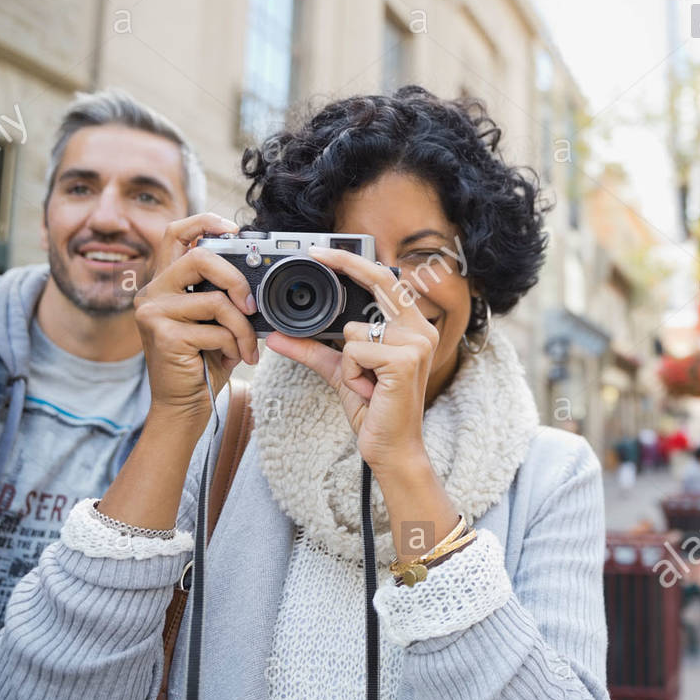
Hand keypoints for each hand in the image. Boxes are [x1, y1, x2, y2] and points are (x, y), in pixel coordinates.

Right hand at [133, 213, 260, 423]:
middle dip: (236, 279)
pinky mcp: (161, 335)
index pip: (175, 233)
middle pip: (199, 256)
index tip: (235, 230)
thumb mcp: (216, 320)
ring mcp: (153, 312)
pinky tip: (234, 359)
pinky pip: (216, 329)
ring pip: (215, 299)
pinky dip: (235, 345)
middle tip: (251, 306)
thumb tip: (257, 274)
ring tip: (247, 346)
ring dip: (242, 326)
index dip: (205, 221)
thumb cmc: (204, 361)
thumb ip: (224, 294)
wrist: (184, 405)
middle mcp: (152, 292)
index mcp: (165, 282)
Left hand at [265, 247, 439, 476]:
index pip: (384, 282)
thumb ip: (313, 349)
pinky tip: (370, 391)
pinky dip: (352, 375)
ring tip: (366, 384)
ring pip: (353, 331)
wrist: (391, 448)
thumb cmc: (374, 409)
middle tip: (314, 252)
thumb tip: (279, 336)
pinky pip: (354, 352)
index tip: (323, 251)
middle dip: (345, 264)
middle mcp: (420, 330)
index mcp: (411, 327)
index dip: (354, 262)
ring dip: (349, 363)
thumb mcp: (341, 372)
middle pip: (378, 281)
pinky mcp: (404, 360)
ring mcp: (415, 344)